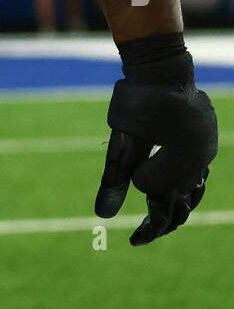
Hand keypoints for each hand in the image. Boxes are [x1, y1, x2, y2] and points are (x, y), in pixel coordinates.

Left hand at [95, 35, 216, 245]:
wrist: (162, 68)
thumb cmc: (136, 101)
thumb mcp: (121, 141)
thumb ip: (114, 179)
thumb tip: (103, 214)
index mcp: (175, 168)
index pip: (161, 210)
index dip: (147, 227)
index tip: (132, 240)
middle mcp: (195, 165)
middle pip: (182, 207)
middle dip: (162, 225)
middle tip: (143, 237)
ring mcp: (204, 153)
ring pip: (194, 192)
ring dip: (178, 208)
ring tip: (162, 220)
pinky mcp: (206, 141)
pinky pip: (200, 174)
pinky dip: (188, 188)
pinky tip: (179, 189)